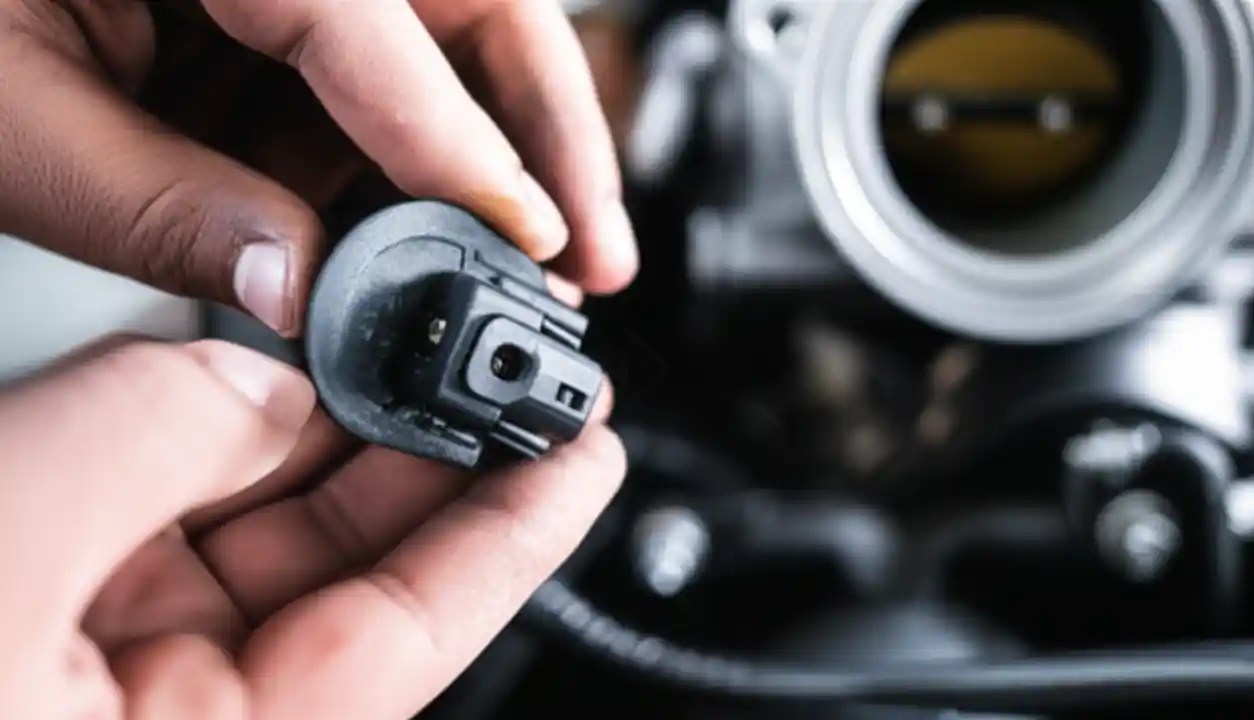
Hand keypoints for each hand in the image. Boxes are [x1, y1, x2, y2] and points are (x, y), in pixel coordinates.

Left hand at [0, 0, 637, 335]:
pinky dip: (389, 150)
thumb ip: (155, 205)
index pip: (372, 23)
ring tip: (501, 263)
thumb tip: (294, 285)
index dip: (467, 148)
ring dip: (475, 158)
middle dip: (542, 134)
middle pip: (469, 7)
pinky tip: (385, 225)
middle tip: (587, 248)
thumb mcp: (2, 116)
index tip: (532, 245)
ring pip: (438, 40)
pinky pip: (364, 64)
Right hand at [0, 338, 624, 718]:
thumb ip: (152, 442)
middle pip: (361, 563)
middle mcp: (185, 707)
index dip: (521, 525)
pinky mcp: (66, 600)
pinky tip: (267, 366)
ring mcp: (125, 655)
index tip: (587, 446)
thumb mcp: (7, 549)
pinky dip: (226, 427)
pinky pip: (182, 507)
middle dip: (432, 446)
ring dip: (330, 422)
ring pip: (274, 523)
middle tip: (494, 353)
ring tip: (389, 332)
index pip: (423, 626)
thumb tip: (258, 379)